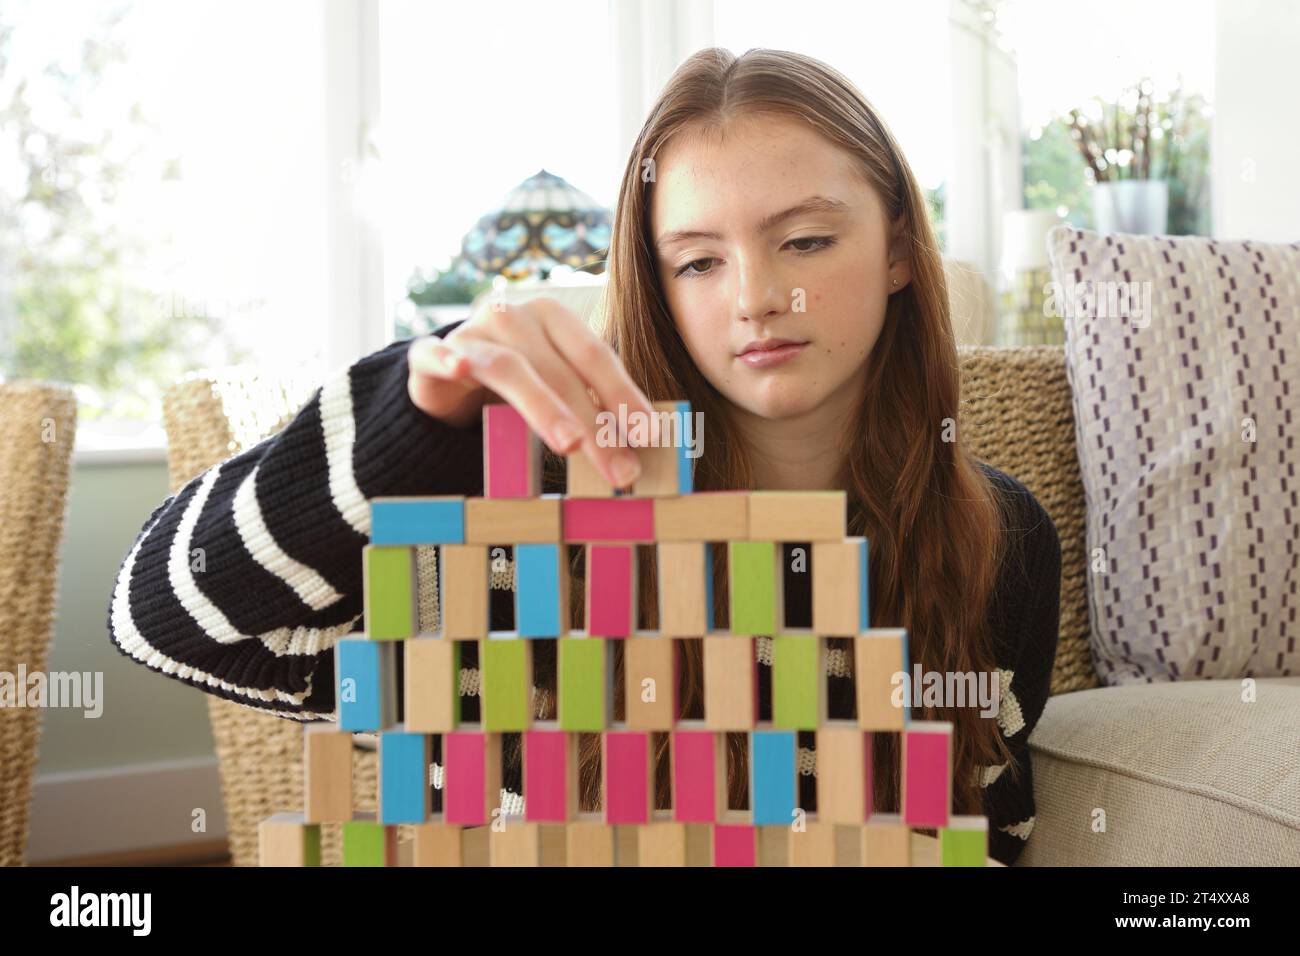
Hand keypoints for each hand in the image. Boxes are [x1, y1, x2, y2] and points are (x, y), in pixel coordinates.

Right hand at [406, 297, 656, 488]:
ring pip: (510, 369)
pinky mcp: (428, 355)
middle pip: (560, 372)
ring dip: (543, 407)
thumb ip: (591, 404)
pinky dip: (447, 361)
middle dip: (594, 425)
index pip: (595, 356)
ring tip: (570, 445)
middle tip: (620, 470)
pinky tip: (459, 370)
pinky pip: (435, 356)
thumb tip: (642, 444)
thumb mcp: (555, 386)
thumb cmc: (515, 380)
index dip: (624, 394)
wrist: (443, 374)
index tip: (650, 436)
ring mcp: (470, 334)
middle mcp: (514, 317)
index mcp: (553, 319)